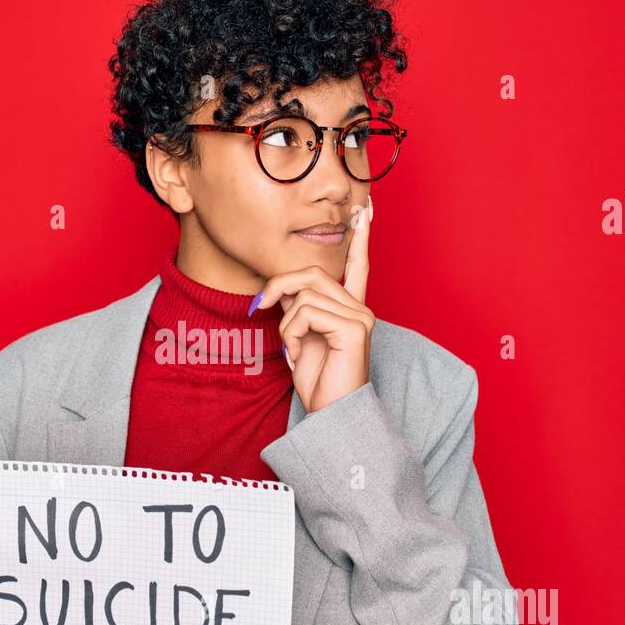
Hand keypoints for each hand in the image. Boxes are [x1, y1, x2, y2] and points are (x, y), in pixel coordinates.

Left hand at [253, 194, 375, 413]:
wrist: (330, 414)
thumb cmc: (317, 381)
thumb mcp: (299, 336)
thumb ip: (297, 308)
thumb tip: (281, 289)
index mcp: (350, 309)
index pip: (358, 266)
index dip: (361, 238)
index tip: (366, 211)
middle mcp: (360, 308)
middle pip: (311, 273)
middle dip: (278, 286)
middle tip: (258, 307)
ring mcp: (360, 317)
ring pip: (304, 294)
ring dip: (285, 321)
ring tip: (292, 346)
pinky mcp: (354, 328)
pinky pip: (306, 312)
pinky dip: (291, 332)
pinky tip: (298, 351)